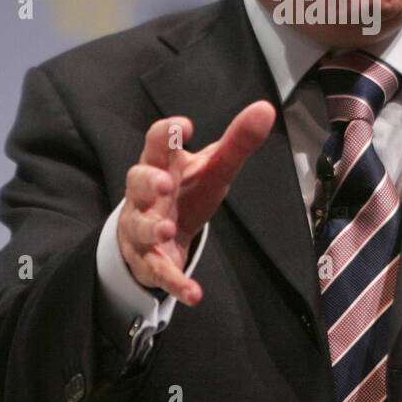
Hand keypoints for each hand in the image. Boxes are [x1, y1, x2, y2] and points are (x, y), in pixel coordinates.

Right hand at [117, 100, 275, 305]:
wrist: (160, 234)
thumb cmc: (185, 191)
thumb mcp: (213, 167)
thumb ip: (237, 141)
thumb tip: (266, 108)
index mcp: (162, 165)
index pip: (157, 143)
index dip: (166, 133)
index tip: (183, 125)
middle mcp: (146, 195)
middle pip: (136, 182)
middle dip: (147, 181)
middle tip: (164, 183)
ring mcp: (143, 228)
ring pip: (138, 227)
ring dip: (150, 228)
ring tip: (166, 228)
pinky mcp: (150, 261)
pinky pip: (159, 272)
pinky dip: (175, 283)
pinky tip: (193, 293)